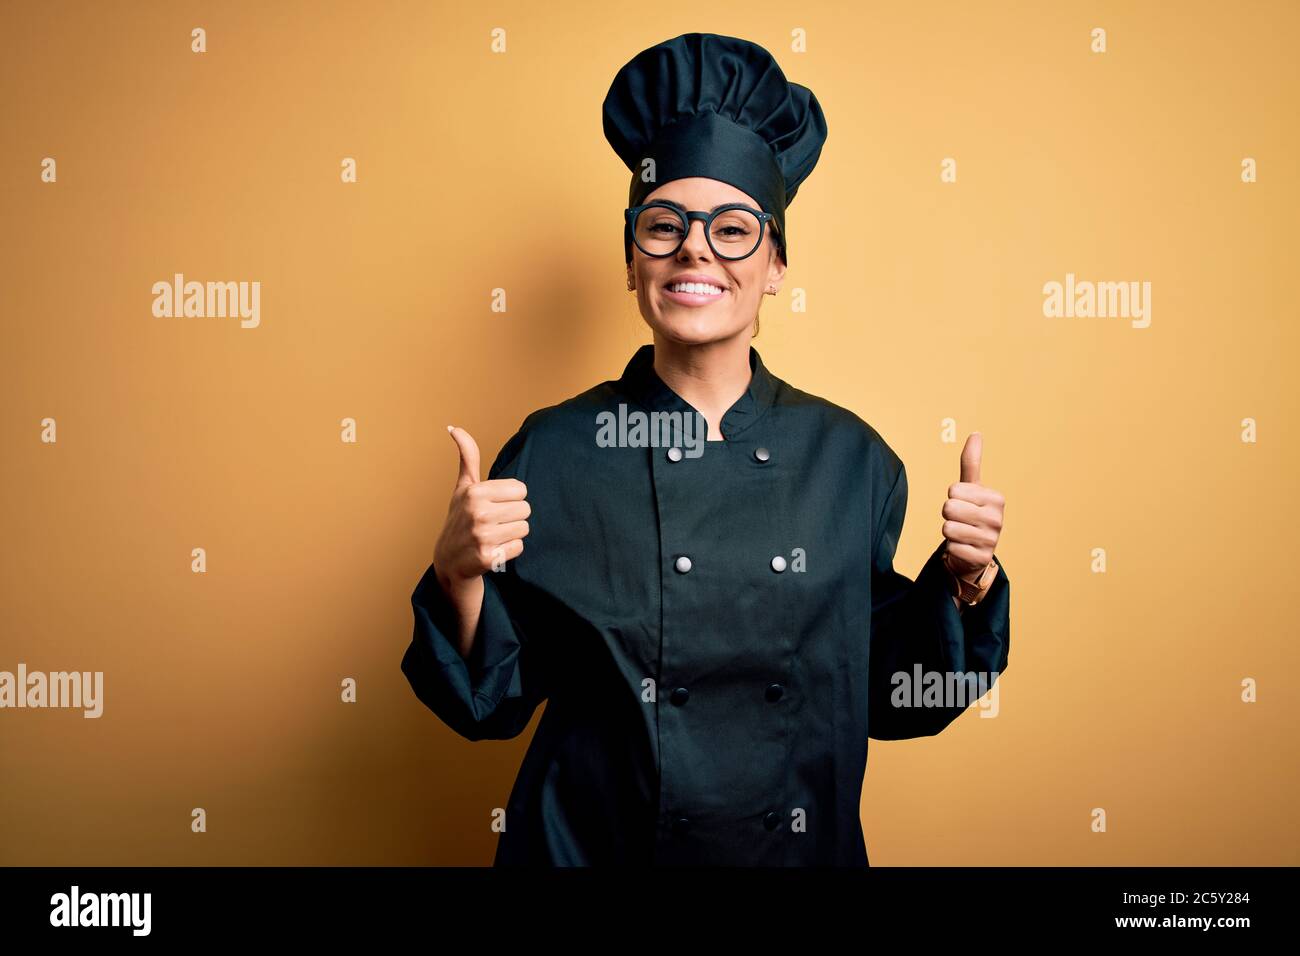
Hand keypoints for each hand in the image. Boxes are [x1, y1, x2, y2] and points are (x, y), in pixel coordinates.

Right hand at [434, 426, 529, 599]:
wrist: (448, 561)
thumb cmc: (460, 519)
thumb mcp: (463, 487)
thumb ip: (467, 457)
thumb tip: (454, 427)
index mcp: (475, 492)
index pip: (521, 490)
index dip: (511, 499)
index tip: (495, 505)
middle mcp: (478, 512)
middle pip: (525, 509)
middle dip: (513, 517)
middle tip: (495, 523)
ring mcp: (482, 536)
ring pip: (524, 528)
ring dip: (513, 533)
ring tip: (495, 536)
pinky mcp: (489, 558)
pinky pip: (519, 547)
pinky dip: (510, 550)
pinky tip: (495, 549)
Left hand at [941, 432, 1003, 581]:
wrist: (975, 551)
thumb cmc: (971, 514)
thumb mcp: (971, 489)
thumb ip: (971, 463)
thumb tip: (976, 434)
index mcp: (996, 498)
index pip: (954, 490)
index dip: (952, 497)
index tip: (964, 505)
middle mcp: (997, 518)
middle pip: (948, 508)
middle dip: (948, 515)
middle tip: (960, 520)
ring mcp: (992, 540)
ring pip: (947, 528)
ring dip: (949, 533)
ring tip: (962, 534)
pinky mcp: (981, 558)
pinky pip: (951, 548)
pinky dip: (952, 549)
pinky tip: (964, 548)